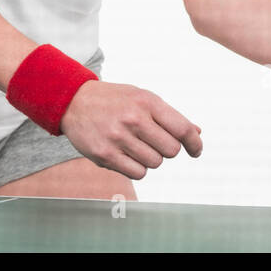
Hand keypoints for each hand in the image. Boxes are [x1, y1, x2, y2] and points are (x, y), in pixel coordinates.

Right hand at [59, 80, 202, 179]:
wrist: (74, 101)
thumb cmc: (115, 100)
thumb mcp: (143, 98)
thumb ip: (170, 116)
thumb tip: (197, 133)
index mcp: (147, 102)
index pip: (182, 128)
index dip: (194, 143)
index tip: (196, 151)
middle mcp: (134, 119)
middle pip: (171, 150)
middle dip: (167, 149)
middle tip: (154, 142)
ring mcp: (118, 138)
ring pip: (155, 163)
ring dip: (150, 158)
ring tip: (135, 145)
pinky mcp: (105, 155)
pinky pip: (137, 173)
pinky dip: (137, 168)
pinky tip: (126, 154)